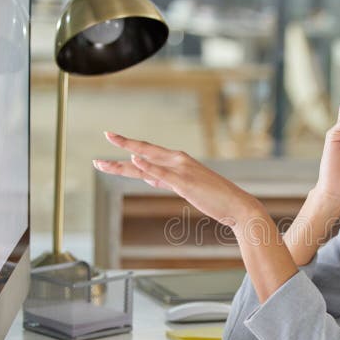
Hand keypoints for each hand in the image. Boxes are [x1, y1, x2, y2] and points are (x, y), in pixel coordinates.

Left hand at [93, 132, 260, 227]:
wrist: (237, 205)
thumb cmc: (214, 198)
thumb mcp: (186, 187)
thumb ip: (166, 180)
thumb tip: (149, 178)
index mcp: (179, 161)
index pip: (149, 152)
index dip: (129, 147)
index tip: (113, 140)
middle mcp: (179, 160)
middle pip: (145, 152)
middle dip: (123, 145)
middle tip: (107, 134)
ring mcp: (182, 170)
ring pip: (147, 162)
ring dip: (124, 160)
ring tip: (102, 160)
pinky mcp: (185, 183)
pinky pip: (162, 173)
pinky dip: (148, 166)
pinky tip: (134, 160)